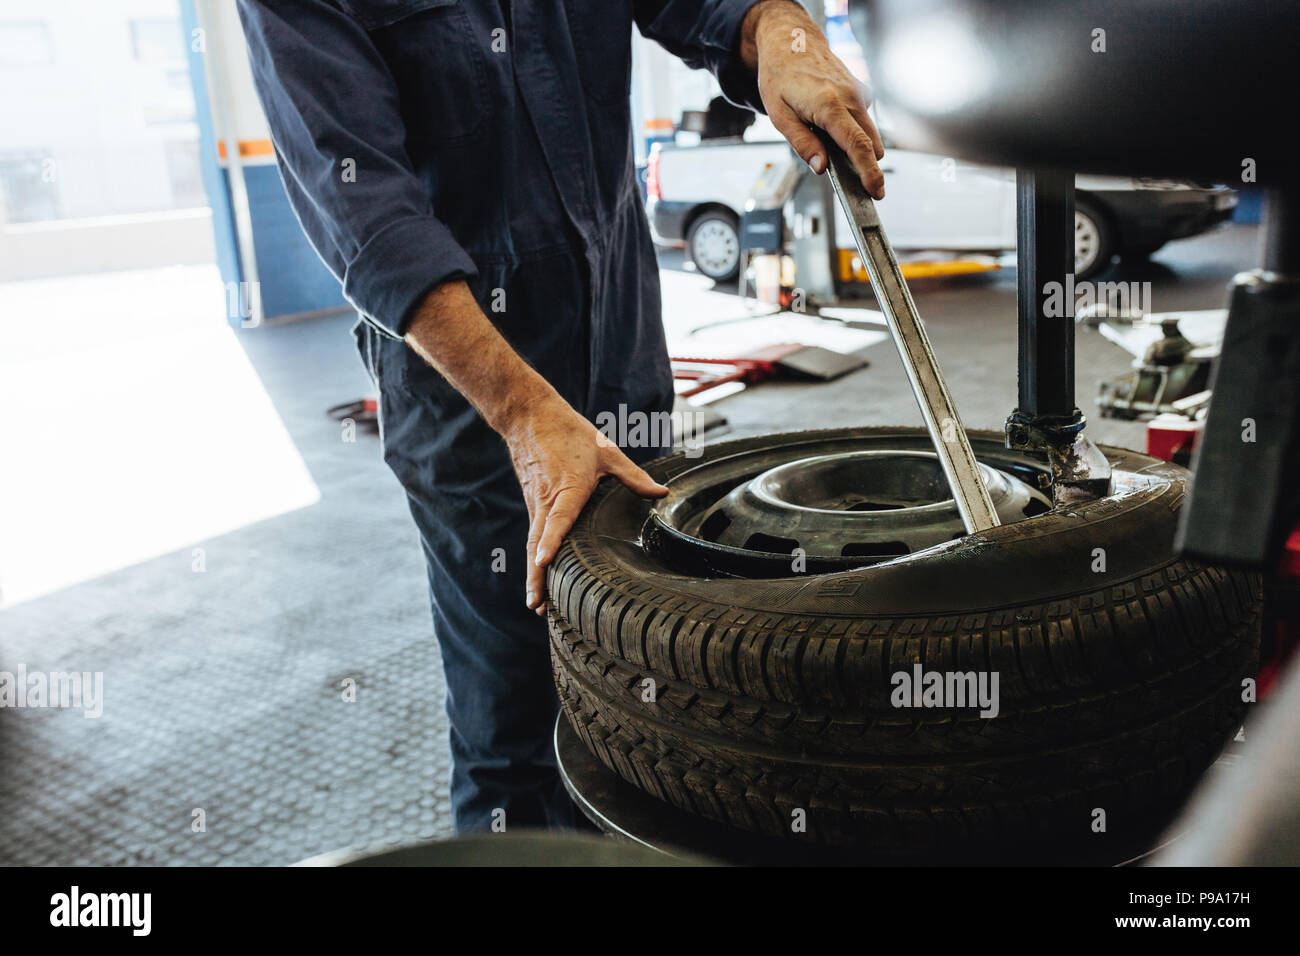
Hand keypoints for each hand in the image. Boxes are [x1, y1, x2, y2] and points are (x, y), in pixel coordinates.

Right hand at [504, 394, 667, 614]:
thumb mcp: (607, 451)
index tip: (544, 562)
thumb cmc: (570, 432)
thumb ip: (634, 476)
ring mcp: (536, 504)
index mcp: (568, 487)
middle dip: (537, 576)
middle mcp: (547, 500)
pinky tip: (539, 575)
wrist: (530, 417)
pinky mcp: (533, 504)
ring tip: (536, 603)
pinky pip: (533, 535)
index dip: (551, 541)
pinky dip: (534, 557)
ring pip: (532, 543)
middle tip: (537, 606)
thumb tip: (662, 492)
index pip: (557, 519)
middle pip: (538, 543)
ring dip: (533, 573)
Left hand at [743, 0, 885, 198]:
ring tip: (834, 152)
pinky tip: (833, 128)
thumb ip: (802, 144)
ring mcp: (858, 92)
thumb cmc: (780, 75)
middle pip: (871, 144)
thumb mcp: (779, 115)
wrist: (790, 40)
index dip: (869, 172)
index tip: (875, 190)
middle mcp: (850, 98)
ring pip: (871, 133)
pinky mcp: (859, 90)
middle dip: (868, 167)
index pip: (857, 146)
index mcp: (829, 107)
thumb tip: (821, 167)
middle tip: (857, 185)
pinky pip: (865, 119)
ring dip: (861, 149)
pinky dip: (856, 131)